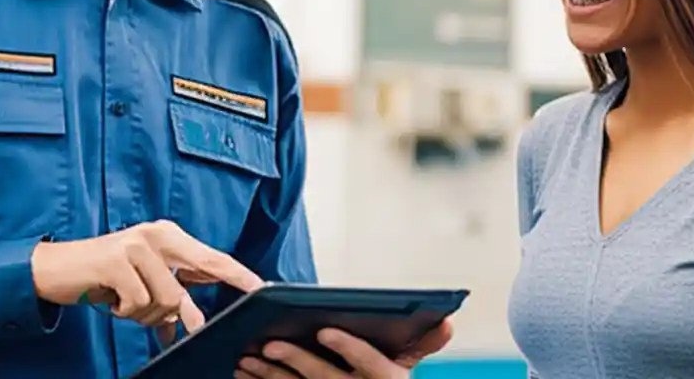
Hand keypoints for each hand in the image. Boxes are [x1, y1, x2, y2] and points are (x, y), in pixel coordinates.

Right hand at [31, 220, 262, 337]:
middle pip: (193, 277)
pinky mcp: (117, 262)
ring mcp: (137, 246)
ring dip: (144, 313)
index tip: (262, 288)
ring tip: (125, 301)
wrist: (54, 268)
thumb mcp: (143, 277)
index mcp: (168, 235)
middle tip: (197, 327)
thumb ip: (172, 289)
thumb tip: (189, 320)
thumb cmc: (103, 274)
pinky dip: (124, 311)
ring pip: (165, 300)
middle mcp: (157, 235)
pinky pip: (138, 304)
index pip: (212, 256)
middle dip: (192, 307)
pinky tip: (111, 299)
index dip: (238, 274)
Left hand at [235, 318, 453, 378]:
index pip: (374, 366)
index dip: (351, 349)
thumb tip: (448, 320)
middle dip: (297, 361)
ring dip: (270, 377)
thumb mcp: (408, 365)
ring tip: (247, 359)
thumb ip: (425, 343)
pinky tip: (246, 374)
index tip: (326, 330)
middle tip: (270, 344)